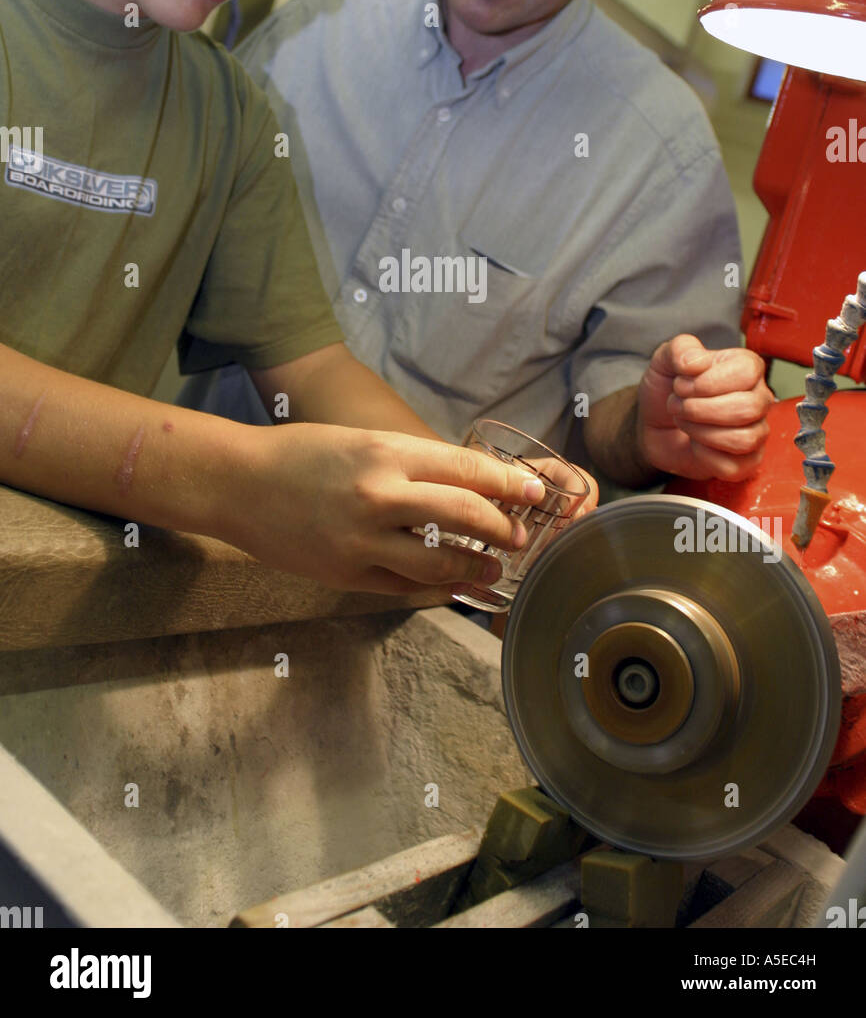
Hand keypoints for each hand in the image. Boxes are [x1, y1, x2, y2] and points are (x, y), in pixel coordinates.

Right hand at [219, 423, 547, 593]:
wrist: (238, 484)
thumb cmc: (300, 454)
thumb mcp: (362, 441)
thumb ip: (412, 461)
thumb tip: (465, 481)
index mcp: (386, 453)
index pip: (466, 469)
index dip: (508, 484)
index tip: (533, 491)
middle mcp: (380, 495)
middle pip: (464, 514)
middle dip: (502, 527)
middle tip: (519, 535)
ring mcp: (363, 540)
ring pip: (439, 560)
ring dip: (474, 567)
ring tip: (491, 568)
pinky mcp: (347, 574)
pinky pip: (404, 586)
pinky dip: (434, 587)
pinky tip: (449, 585)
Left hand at [636, 335, 771, 481]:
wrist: (655, 424)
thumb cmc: (668, 390)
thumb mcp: (664, 361)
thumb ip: (679, 349)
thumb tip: (694, 361)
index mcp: (746, 368)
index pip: (746, 372)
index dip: (708, 381)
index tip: (682, 384)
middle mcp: (758, 399)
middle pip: (748, 408)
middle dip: (700, 409)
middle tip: (679, 405)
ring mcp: (756, 432)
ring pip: (743, 439)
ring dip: (701, 431)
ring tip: (684, 421)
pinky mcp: (746, 462)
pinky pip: (733, 465)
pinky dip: (704, 455)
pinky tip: (695, 443)